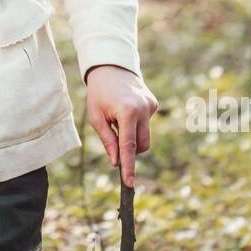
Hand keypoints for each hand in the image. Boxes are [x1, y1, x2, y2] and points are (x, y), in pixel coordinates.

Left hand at [86, 65, 157, 188]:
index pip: (129, 146)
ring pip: (145, 136)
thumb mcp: (96, 117)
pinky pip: (146, 123)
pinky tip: (126, 109)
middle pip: (141, 145)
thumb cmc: (99, 93)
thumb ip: (107, 140)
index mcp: (127, 112)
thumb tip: (116, 162)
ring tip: (118, 119)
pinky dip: (136, 123)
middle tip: (114, 137)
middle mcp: (143, 109)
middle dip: (130, 150)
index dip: (129, 166)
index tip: (129, 183)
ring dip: (133, 136)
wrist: (111, 67)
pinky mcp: (154, 104)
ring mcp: (151, 106)